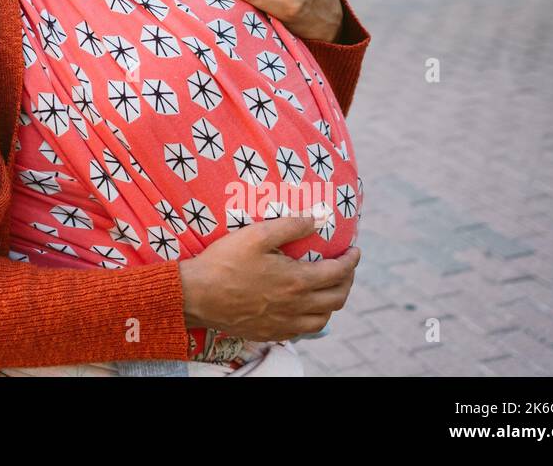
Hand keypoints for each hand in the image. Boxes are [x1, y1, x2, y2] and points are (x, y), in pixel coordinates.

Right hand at [178, 217, 360, 339]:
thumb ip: (289, 226)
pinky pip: (304, 330)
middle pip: (338, 298)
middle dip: (348, 280)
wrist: (197, 296)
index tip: (354, 250)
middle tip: (345, 268)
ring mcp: (284, 323)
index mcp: (296, 280)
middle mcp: (296, 305)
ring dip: (333, 302)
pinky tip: (305, 308)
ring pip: (324, 318)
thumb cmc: (224, 262)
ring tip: (329, 288)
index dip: (351, 260)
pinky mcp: (271, 332)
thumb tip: (316, 219)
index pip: (338, 272)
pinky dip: (314, 318)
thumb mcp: (255, 235)